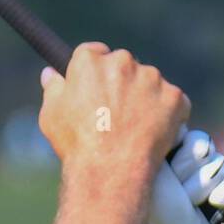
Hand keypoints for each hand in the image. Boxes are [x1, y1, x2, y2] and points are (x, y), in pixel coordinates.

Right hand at [39, 42, 190, 174]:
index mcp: (90, 61)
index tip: (95, 89)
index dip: (94, 73)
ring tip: (132, 129)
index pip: (94, 53)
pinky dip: (166, 114)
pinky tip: (151, 133)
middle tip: (114, 114)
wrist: (110, 170)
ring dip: (143, 97)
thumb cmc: (76, 144)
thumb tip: (50, 73)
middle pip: (123, 64)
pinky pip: (172, 102)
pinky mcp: (174, 96)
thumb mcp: (51, 116)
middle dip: (120, 83)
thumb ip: (53, 89)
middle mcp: (122, 61)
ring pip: (148, 82)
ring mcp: (152, 78)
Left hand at [147, 128, 223, 223]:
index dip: (187, 152)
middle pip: (208, 150)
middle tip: (181, 197)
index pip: (190, 137)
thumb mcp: (152, 172)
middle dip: (195, 173)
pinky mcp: (221, 204)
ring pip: (223, 166)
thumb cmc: (156, 215)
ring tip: (193, 208)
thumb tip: (177, 123)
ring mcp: (202, 188)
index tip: (174, 172)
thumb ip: (163, 141)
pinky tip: (215, 207)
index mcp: (162, 162)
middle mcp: (181, 173)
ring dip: (208, 187)